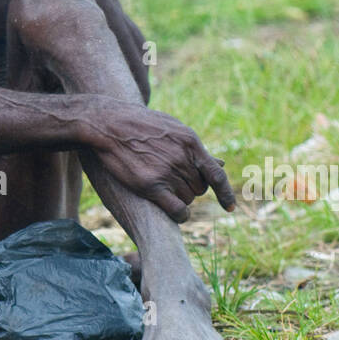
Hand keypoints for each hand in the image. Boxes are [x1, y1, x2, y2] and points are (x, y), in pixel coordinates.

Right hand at [87, 100, 235, 222]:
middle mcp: (182, 158)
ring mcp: (167, 171)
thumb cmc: (140, 124)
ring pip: (188, 199)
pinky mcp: (150, 185)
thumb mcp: (172, 127)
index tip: (230, 208)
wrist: (108, 124)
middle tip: (177, 183)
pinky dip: (180, 215)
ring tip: (167, 190)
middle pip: (200, 188)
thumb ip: (194, 148)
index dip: (226, 193)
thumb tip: (220, 163)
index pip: (216, 174)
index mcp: (190, 142)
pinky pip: (176, 209)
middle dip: (192, 188)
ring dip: (182, 199)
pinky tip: (177, 213)